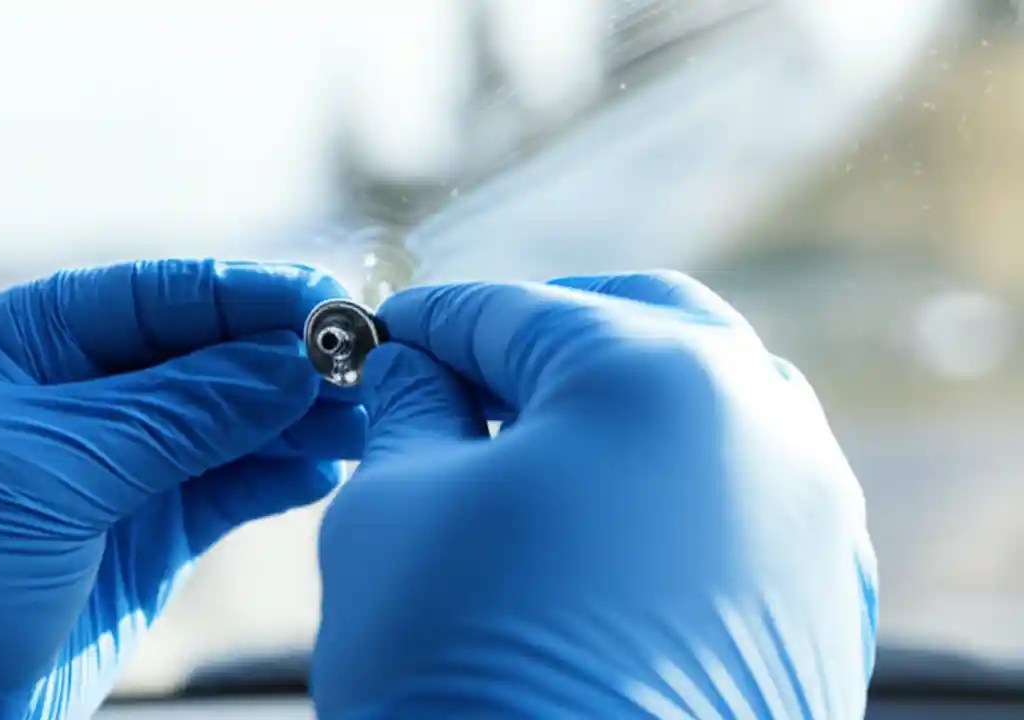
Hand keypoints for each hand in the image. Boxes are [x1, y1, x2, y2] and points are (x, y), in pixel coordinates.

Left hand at [0, 260, 363, 717]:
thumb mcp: (50, 471)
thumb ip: (180, 412)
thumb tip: (292, 359)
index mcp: (26, 343)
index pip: (159, 295)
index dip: (248, 296)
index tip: (326, 305)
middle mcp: (77, 395)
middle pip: (207, 356)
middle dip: (285, 360)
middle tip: (364, 366)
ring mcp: (119, 467)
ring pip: (231, 423)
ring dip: (299, 418)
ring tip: (365, 419)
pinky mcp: (151, 534)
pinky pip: (232, 488)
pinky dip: (283, 477)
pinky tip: (328, 467)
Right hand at [313, 272, 877, 718]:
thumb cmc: (465, 674)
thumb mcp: (392, 511)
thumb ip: (408, 409)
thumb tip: (415, 370)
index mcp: (655, 377)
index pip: (517, 313)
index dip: (435, 322)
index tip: (389, 337)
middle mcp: (764, 426)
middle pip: (638, 331)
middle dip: (540, 339)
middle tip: (463, 375)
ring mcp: (813, 516)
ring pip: (708, 408)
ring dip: (616, 405)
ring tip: (531, 447)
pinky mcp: (823, 602)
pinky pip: (747, 498)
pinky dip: (675, 481)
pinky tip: (609, 521)